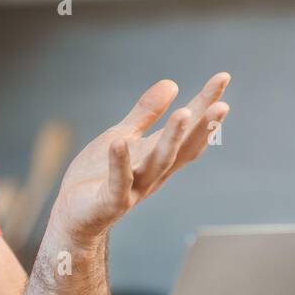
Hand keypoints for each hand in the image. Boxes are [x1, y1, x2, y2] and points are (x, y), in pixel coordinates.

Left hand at [50, 73, 231, 243]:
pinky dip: (119, 163)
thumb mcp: (122, 136)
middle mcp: (153, 173)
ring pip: (158, 163)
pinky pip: (118, 182)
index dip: (205, 104)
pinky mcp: (111, 202)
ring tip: (183, 112)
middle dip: (203, 127)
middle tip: (222, 105)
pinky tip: (120, 142)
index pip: (188, 129)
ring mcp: (134, 189)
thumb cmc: (98, 176)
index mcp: (157, 156)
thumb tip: (172, 84)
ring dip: (171, 139)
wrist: (72, 216)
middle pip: (183, 148)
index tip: (222, 77)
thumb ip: (146, 114)